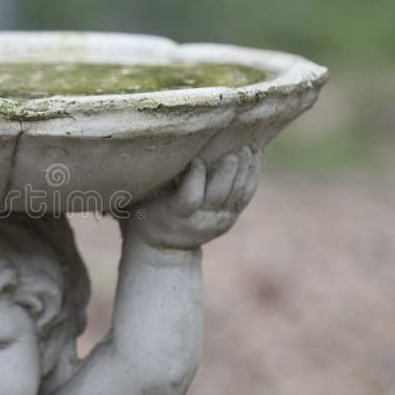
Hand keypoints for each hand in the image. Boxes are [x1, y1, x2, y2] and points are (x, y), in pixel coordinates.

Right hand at [128, 146, 261, 249]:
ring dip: (245, 169)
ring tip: (249, 147)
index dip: (195, 176)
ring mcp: (218, 221)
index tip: (195, 159)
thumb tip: (163, 145)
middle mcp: (199, 222)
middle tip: (234, 148)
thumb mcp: (141, 200)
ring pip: (237, 194)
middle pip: (219, 195)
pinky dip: (252, 174)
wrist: (163, 250)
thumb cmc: (146, 214)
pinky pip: (246, 195)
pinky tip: (254, 156)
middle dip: (228, 170)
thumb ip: (153, 179)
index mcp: (173, 216)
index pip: (190, 198)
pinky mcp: (230, 218)